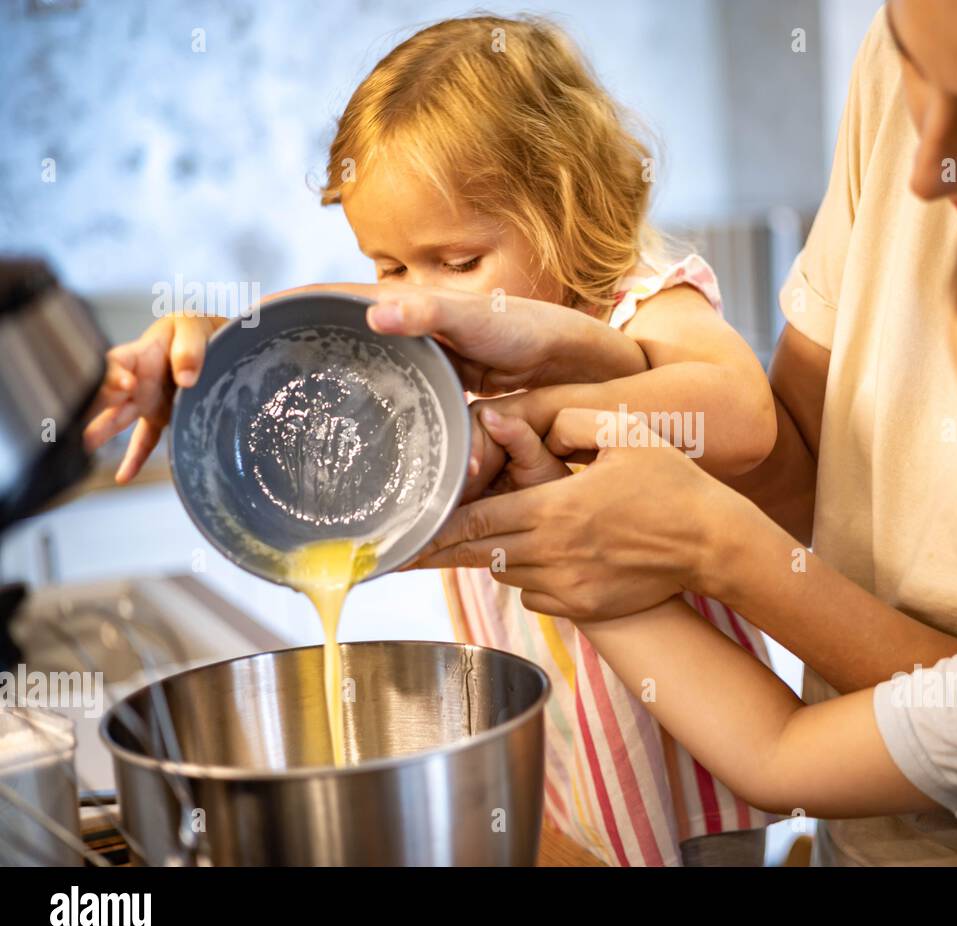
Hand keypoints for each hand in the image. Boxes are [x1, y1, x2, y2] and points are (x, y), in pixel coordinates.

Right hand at [82, 311, 225, 481]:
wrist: (215, 342)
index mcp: (140, 354)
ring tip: (84, 445)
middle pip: (109, 394)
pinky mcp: (161, 418)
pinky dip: (135, 458)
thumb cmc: (197, 330)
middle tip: (87, 418)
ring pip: (119, 418)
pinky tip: (123, 477)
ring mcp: (146, 401)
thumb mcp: (193, 327)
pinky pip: (146, 440)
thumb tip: (186, 379)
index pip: (117, 363)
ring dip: (103, 430)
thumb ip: (189, 349)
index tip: (126, 384)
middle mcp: (137, 380)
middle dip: (98, 405)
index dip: (116, 373)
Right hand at [269, 282, 648, 394]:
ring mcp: (419, 370)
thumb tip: (376, 308)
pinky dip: (371, 428)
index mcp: (405, 307)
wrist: (578, 367)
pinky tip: (350, 456)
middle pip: (338, 345)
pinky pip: (394, 414)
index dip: (290, 306)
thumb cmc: (532, 329)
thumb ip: (433, 312)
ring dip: (330, 399)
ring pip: (362, 384)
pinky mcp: (438, 401)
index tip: (238, 319)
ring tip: (284, 427)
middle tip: (248, 387)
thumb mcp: (481, 317)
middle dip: (297, 360)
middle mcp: (404, 337)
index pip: (333, 299)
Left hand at [405, 408, 750, 619]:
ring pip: (506, 573)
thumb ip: (568, 422)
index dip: (435, 529)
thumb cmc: (672, 484)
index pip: (478, 521)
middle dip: (441, 550)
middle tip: (403, 551)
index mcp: (555, 507)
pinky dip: (528, 580)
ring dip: (491, 557)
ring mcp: (569, 585)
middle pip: (479, 553)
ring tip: (479, 540)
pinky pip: (536, 597)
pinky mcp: (584, 606)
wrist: (712, 544)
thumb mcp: (624, 435)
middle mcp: (554, 552)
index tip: (402, 537)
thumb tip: (513, 419)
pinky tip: (540, 559)